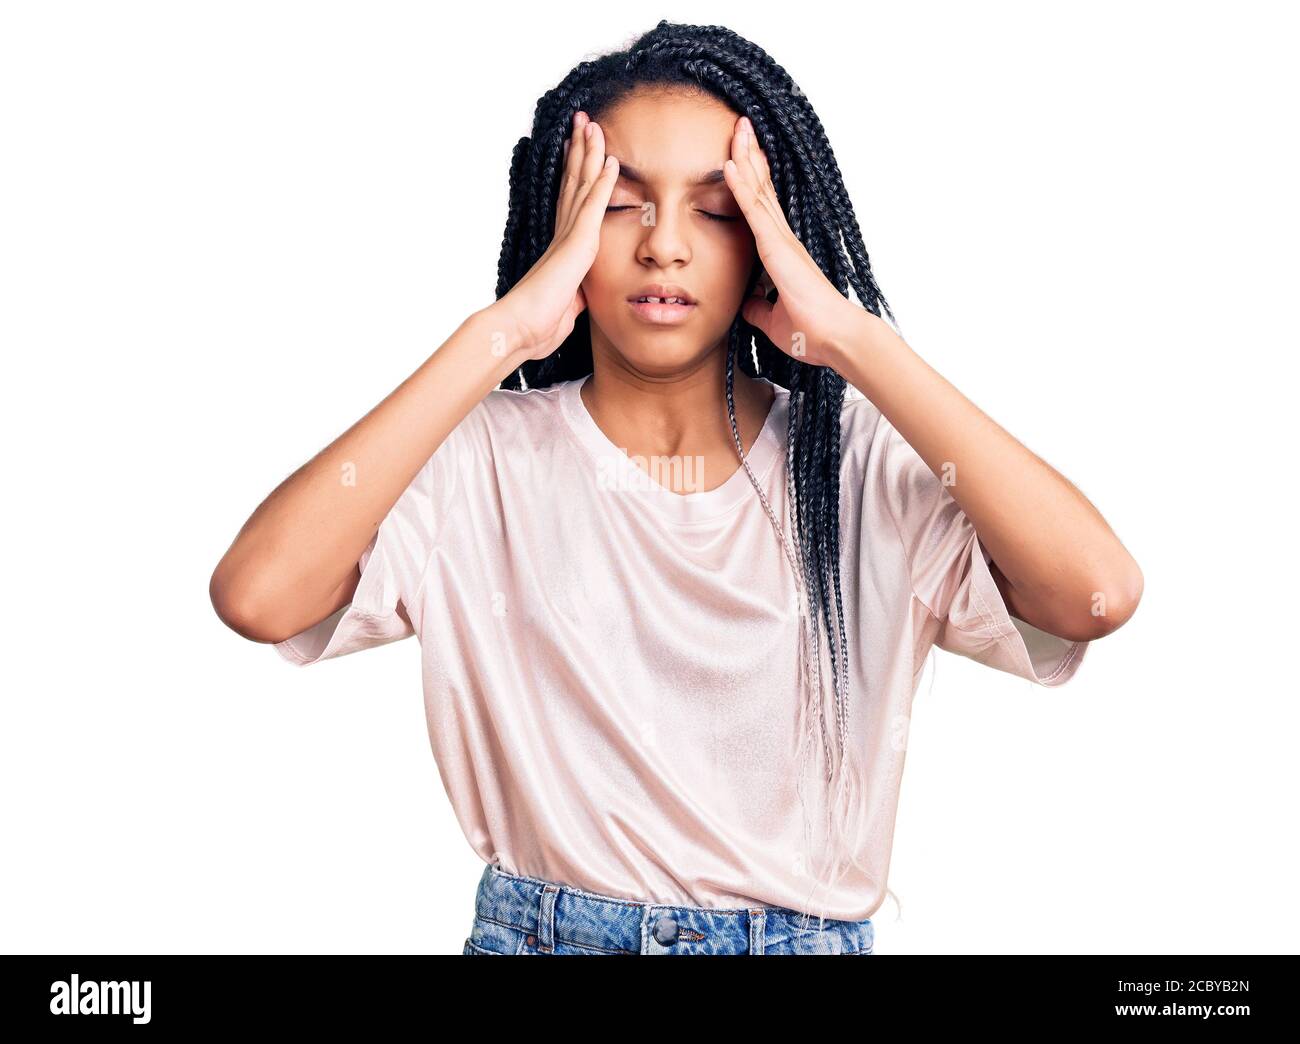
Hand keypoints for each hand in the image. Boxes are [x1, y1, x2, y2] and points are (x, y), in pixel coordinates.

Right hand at [493, 110, 619, 361]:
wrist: (519, 330)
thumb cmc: (536, 326)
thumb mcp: (566, 308)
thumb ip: (574, 295)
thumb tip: (578, 296)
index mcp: (560, 247)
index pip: (571, 201)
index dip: (576, 173)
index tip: (579, 149)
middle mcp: (562, 235)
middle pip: (573, 182)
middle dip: (580, 150)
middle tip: (584, 121)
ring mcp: (569, 237)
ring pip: (582, 185)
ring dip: (590, 153)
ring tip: (594, 125)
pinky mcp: (577, 245)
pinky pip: (593, 206)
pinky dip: (603, 182)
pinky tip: (611, 159)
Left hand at [724, 115, 864, 367]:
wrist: (835, 339)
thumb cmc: (812, 332)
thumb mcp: (773, 320)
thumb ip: (758, 308)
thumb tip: (747, 304)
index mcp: (783, 253)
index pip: (763, 208)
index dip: (753, 179)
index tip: (742, 154)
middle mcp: (784, 240)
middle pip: (763, 188)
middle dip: (751, 155)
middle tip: (741, 126)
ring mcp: (781, 241)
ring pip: (759, 191)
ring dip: (745, 158)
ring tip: (737, 129)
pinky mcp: (778, 249)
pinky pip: (754, 212)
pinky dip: (741, 187)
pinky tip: (729, 166)